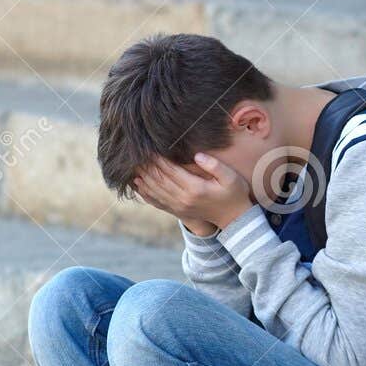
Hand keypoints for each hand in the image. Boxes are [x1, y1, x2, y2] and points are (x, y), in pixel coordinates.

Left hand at [132, 153, 254, 233]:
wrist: (234, 219)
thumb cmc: (234, 194)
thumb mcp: (231, 177)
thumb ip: (214, 165)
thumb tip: (197, 155)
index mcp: (195, 189)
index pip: (170, 170)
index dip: (158, 158)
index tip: (149, 146)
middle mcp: (183, 199)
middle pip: (159, 180)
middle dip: (147, 166)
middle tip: (135, 153)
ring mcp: (179, 207)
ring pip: (155, 191)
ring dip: (143, 178)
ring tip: (132, 165)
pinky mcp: (177, 211)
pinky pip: (157, 202)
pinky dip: (145, 193)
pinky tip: (137, 185)